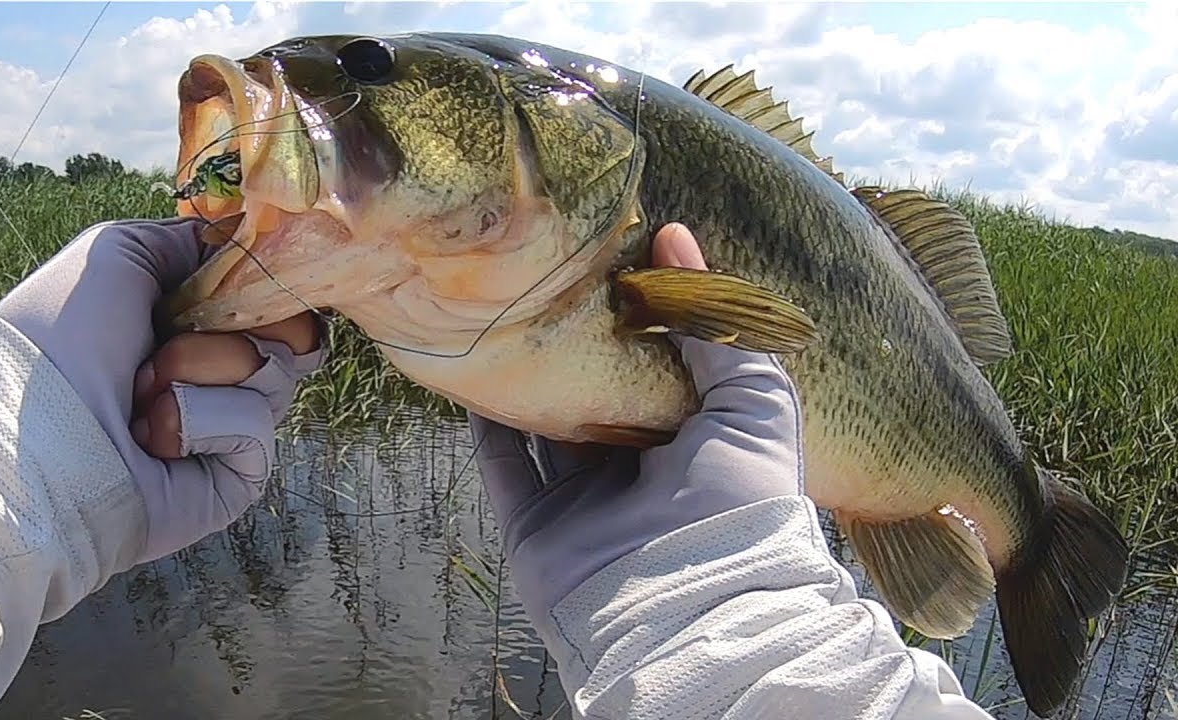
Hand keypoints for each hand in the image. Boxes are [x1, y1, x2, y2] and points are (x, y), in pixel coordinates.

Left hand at [0, 217, 326, 562]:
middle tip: (175, 335)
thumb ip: (192, 239)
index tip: (240, 281)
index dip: (265, 285)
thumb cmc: (64, 340)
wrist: (42, 433)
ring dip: (204, 370)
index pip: (271, 298)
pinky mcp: (237, 472)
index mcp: (191, 323)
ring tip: (143, 394)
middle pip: (289, 334)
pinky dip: (203, 420)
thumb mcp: (121, 252)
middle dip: (235, 326)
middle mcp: (213, 372)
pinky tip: (154, 436)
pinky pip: (256, 426)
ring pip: (272, 375)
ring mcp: (227, 424)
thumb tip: (247, 239)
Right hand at [469, 222, 804, 618]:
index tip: (609, 260)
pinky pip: (502, 465)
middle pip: (594, 393)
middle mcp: (634, 467)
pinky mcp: (536, 524)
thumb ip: (717, 323)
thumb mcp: (754, 402)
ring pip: (544, 423)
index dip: (635, 319)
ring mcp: (581, 497)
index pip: (656, 367)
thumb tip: (677, 237)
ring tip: (501, 316)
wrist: (687, 610)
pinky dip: (486, 423)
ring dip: (527, 377)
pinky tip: (475, 372)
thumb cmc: (736, 503)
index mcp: (690, 439)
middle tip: (548, 281)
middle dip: (574, 344)